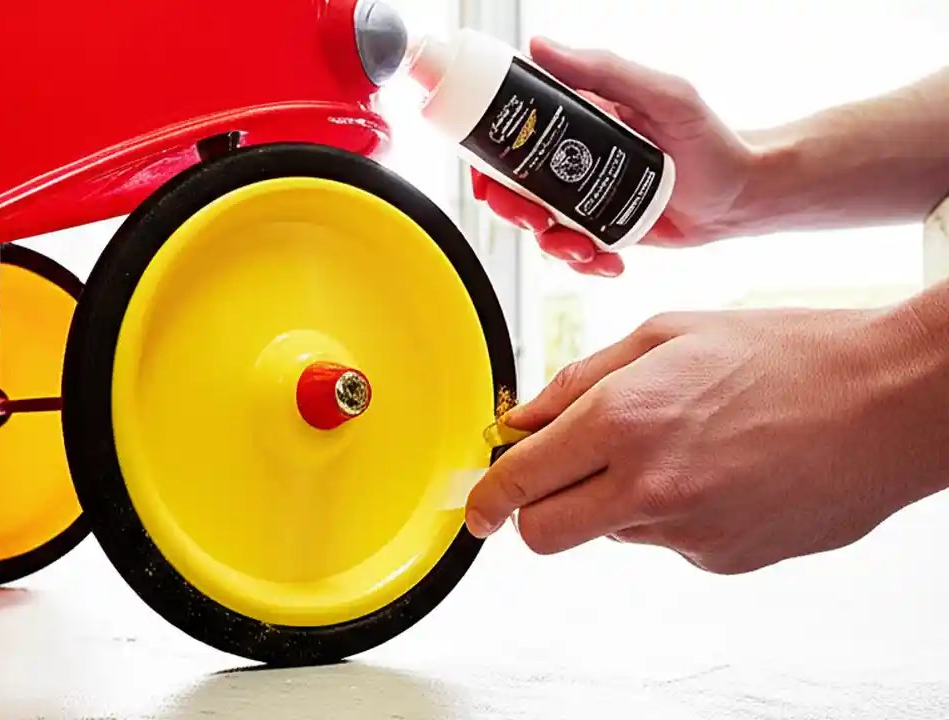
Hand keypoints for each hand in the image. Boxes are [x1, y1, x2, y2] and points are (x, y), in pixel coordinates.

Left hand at [463, 302, 948, 573]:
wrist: (889, 401)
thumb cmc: (787, 353)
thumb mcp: (666, 333)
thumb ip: (578, 381)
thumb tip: (521, 420)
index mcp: (623, 419)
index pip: (519, 483)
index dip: (485, 498)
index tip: (477, 506)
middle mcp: (648, 485)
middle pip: (544, 535)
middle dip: (536, 511)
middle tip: (559, 477)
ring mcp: (689, 531)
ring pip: (609, 533)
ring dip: (617, 500)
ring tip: (681, 445)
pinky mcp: (725, 559)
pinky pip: (668, 541)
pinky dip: (673, 512)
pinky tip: (718, 469)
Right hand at [472, 37, 759, 276]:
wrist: (743, 196)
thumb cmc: (711, 138)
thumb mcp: (662, 95)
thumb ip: (604, 70)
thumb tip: (540, 46)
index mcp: (578, 118)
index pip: (514, 129)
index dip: (487, 155)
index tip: (485, 176)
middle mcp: (574, 156)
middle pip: (514, 184)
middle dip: (512, 208)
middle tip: (533, 219)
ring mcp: (586, 194)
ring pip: (538, 224)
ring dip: (549, 243)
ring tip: (580, 247)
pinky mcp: (602, 228)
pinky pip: (572, 251)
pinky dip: (582, 263)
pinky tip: (607, 261)